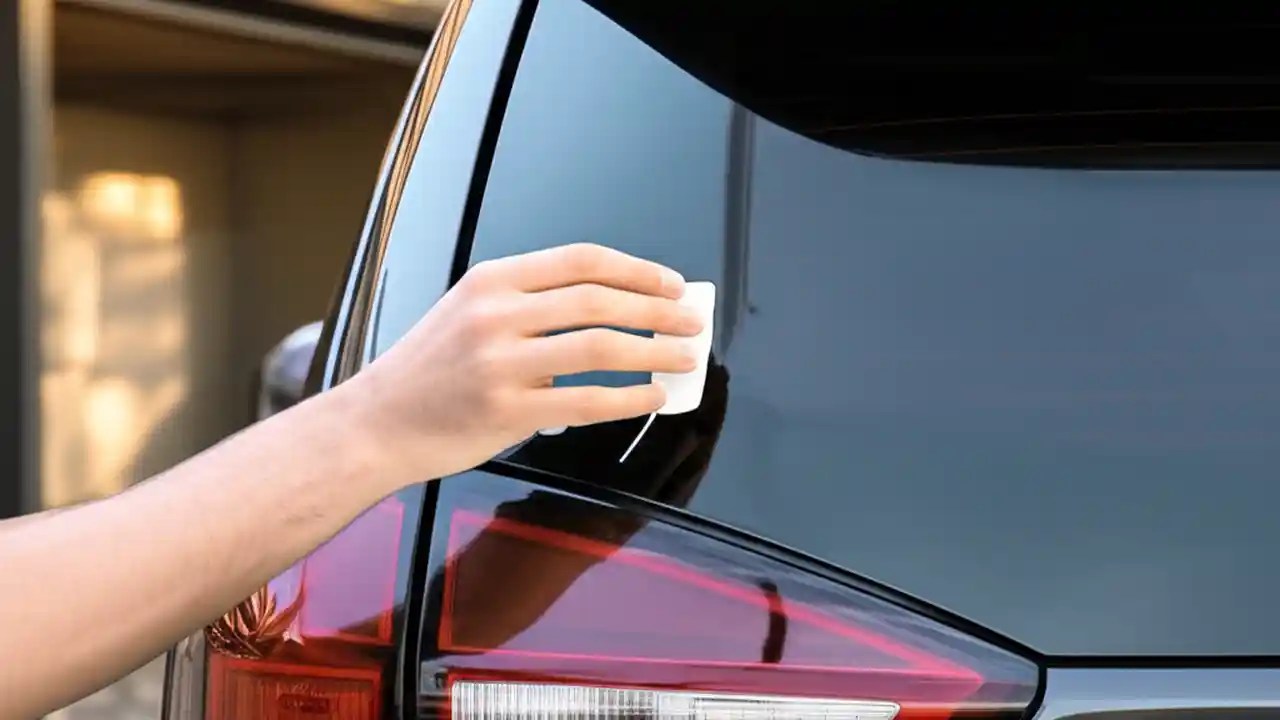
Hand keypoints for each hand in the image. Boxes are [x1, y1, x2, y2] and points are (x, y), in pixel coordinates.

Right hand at [341, 243, 703, 487]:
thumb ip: (529, 303)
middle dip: (657, 309)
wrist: (375, 423)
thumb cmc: (427, 371)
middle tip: (691, 320)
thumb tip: (610, 306)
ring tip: (683, 357)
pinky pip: (585, 402)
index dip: (636, 269)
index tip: (670, 282)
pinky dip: (628, 399)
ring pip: (600, 347)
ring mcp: (500, 363)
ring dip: (654, 351)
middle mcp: (496, 314)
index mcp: (491, 281)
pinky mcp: (506, 411)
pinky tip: (652, 397)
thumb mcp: (468, 312)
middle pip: (598, 300)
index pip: (580, 260)